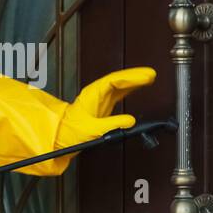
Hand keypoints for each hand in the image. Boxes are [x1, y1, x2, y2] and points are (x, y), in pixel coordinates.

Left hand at [21, 67, 156, 176]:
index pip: (114, 80)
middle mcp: (96, 93)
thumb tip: (130, 121)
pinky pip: (118, 93)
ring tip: (149, 78)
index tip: (144, 75)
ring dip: (133, 81)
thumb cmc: (70, 132)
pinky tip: (137, 88)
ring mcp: (100, 98)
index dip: (131, 77)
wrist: (60, 137)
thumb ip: (112, 125)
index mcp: (92, 94)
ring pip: (119, 85)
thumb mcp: (92, 130)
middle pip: (118, 80)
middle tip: (151, 75)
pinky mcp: (102, 105)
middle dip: (135, 76)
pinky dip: (129, 89)